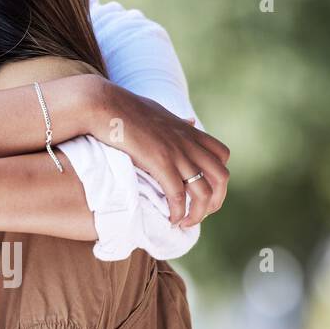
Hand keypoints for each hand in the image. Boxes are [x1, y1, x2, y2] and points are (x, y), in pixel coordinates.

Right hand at [87, 78, 230, 227]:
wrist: (107, 105)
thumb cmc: (127, 109)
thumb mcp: (162, 113)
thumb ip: (178, 122)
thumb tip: (190, 121)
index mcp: (189, 132)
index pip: (222, 155)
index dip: (218, 175)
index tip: (204, 189)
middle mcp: (189, 143)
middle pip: (221, 177)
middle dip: (216, 200)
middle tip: (200, 213)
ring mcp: (177, 153)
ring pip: (203, 192)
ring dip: (198, 213)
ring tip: (185, 223)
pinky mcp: (160, 162)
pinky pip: (179, 195)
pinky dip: (179, 211)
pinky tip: (171, 219)